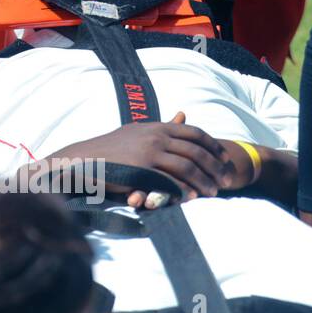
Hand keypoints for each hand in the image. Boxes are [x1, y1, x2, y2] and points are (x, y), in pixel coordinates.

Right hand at [46, 111, 232, 206]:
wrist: (84, 159)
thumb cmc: (112, 148)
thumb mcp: (139, 131)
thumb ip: (163, 126)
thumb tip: (182, 115)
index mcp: (157, 126)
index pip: (194, 133)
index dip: (212, 146)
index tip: (224, 159)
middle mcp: (156, 137)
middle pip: (195, 151)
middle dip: (214, 167)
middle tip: (227, 179)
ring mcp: (148, 153)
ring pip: (186, 167)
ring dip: (203, 181)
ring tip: (214, 192)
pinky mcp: (141, 171)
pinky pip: (169, 181)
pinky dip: (183, 189)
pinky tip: (192, 197)